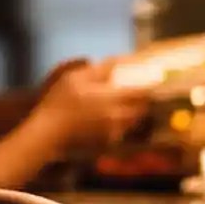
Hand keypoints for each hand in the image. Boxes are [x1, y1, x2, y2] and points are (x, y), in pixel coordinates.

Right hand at [34, 61, 152, 149]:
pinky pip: (123, 129)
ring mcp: (114, 131)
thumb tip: (119, 61)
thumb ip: (99, 70)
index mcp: (111, 98)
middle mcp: (117, 117)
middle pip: (142, 107)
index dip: (150, 84)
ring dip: (135, 110)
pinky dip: (123, 121)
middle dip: (144, 99)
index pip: (141, 91)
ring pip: (134, 119)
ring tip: (130, 102)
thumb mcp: (75, 78)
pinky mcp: (108, 142)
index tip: (156, 77)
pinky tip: (113, 115)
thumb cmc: (58, 102)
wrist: (48, 132)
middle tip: (142, 90)